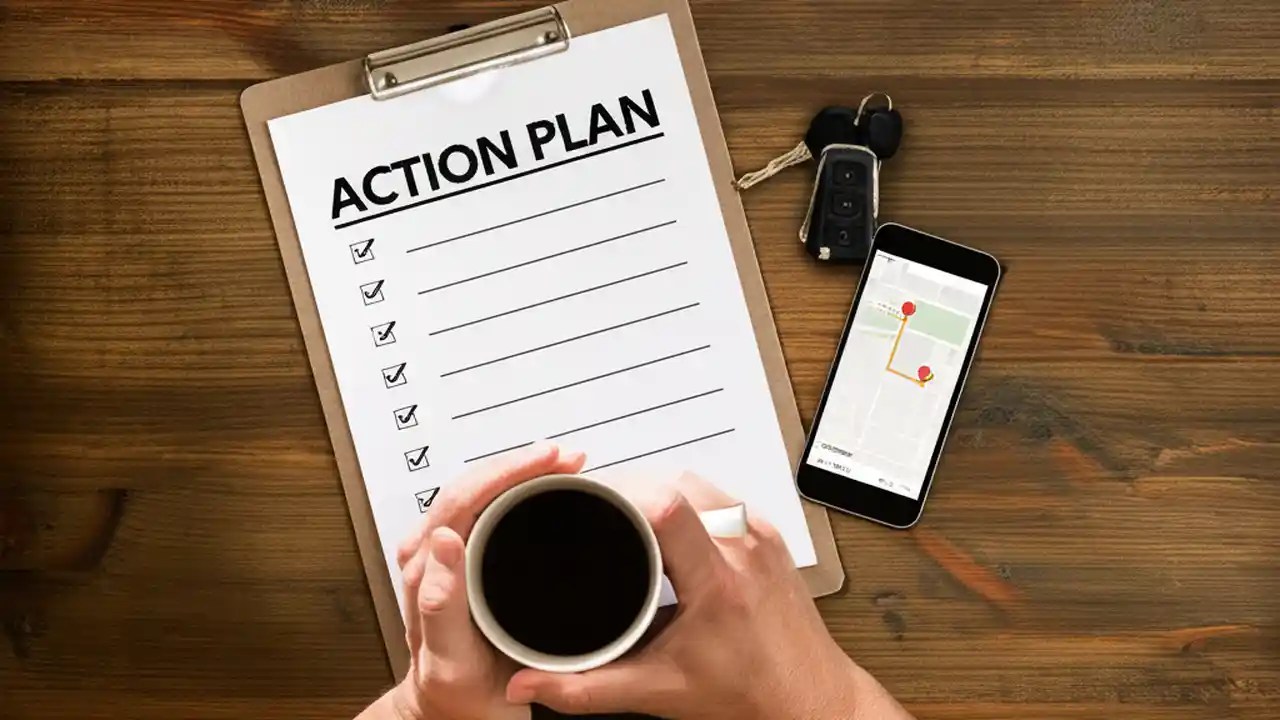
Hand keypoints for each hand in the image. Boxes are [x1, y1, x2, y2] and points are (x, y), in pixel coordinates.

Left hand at [358, 443, 585, 719]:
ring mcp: (447, 553)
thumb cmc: (457, 693)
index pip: (463, 498)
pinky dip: (518, 488)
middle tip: (570, 457)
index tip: (551, 463)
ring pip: (481, 490)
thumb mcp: (451, 660)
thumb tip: (446, 539)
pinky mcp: (463, 557)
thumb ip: (442, 608)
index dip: (507, 473)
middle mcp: (431, 554)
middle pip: (473, 484)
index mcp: (427, 570)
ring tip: (565, 463)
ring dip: (521, 470)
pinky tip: (546, 483)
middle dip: (522, 462)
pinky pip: (487, 507)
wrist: (455, 710)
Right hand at [506, 472, 913, 719]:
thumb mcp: (660, 691)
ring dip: (656, 489)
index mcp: (719, 580)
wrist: (809, 698)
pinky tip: (661, 518)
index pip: (668, 508)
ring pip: (698, 480)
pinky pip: (719, 494)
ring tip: (620, 511)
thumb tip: (530, 682)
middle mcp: (744, 546)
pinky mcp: (767, 533)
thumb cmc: (750, 693)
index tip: (589, 504)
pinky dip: (684, 499)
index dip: (621, 495)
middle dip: (628, 490)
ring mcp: (760, 535)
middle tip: (593, 509)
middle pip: (675, 482)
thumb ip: (588, 688)